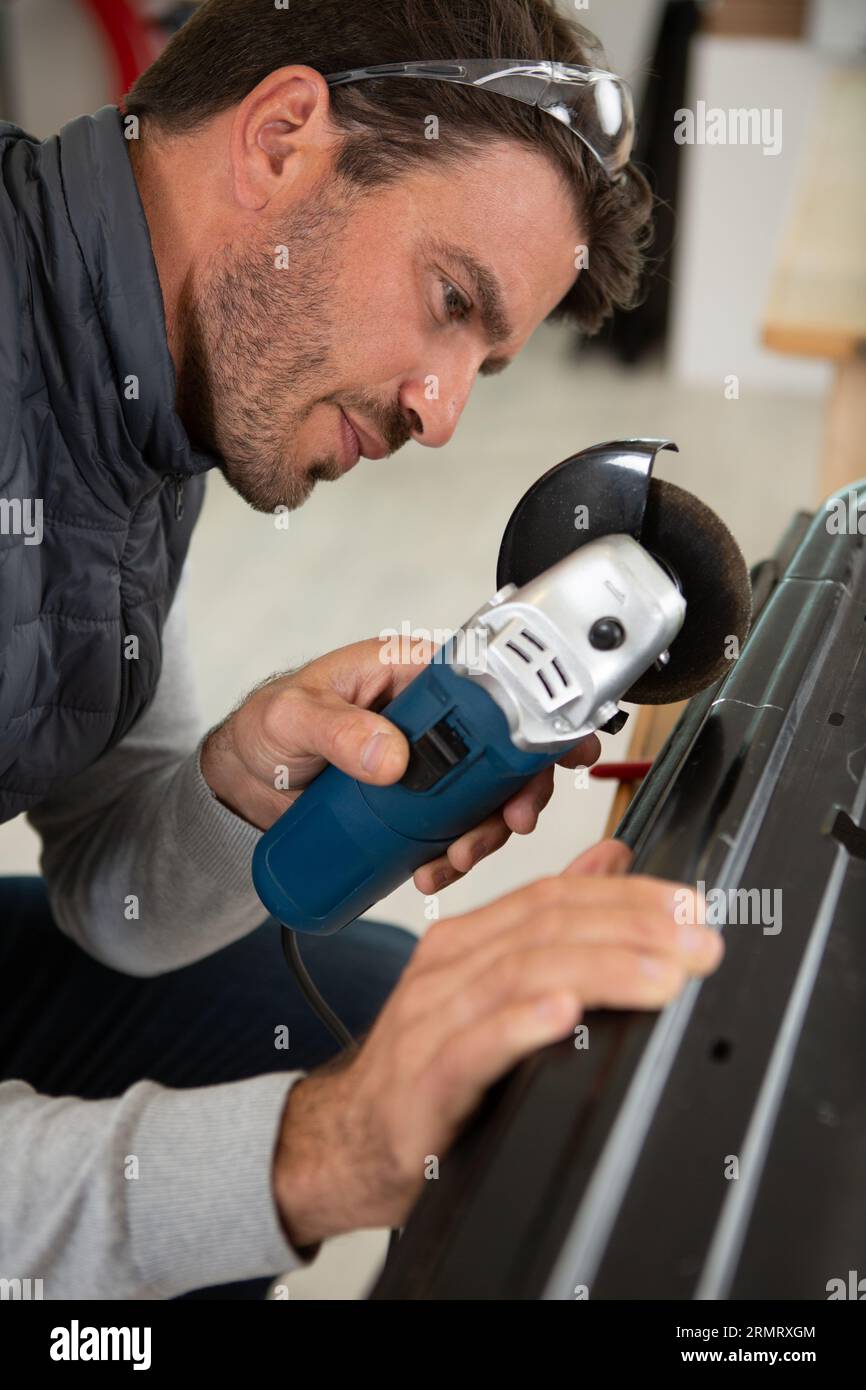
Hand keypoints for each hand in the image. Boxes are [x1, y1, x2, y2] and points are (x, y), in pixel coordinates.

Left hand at [200, 637, 599, 878]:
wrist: (241, 785)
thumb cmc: (266, 730)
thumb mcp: (292, 718)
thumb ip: (338, 730)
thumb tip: (392, 755)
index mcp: (409, 674)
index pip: (487, 682)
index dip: (533, 712)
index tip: (556, 747)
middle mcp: (429, 717)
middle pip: (504, 746)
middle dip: (520, 788)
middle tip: (513, 821)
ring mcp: (428, 764)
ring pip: (488, 796)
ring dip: (487, 832)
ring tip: (457, 857)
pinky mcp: (418, 805)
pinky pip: (455, 830)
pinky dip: (454, 855)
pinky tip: (432, 871)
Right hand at [272, 841, 722, 1246]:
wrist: (344, 1139)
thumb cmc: (423, 1065)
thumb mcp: (488, 983)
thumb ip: (548, 923)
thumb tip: (612, 861)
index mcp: (465, 942)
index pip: (553, 897)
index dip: (627, 896)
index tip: (690, 908)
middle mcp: (446, 970)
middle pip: (544, 928)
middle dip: (632, 930)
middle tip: (699, 944)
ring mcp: (429, 1023)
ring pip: (519, 975)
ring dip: (600, 971)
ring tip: (661, 978)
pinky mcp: (422, 1084)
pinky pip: (472, 1046)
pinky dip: (520, 1025)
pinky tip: (563, 1015)